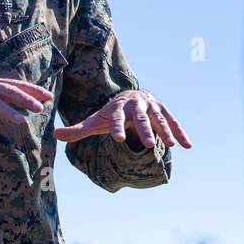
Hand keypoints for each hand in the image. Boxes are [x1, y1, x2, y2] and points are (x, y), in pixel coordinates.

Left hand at [52, 89, 190, 151]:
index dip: (117, 128)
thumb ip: (78, 129)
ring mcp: (152, 107)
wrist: (131, 97)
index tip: (118, 139)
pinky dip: (181, 133)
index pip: (116, 119)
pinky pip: (173, 122)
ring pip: (159, 120)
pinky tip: (188, 146)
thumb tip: (54, 134)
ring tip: (172, 146)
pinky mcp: (163, 111)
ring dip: (166, 132)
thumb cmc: (111, 114)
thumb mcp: (96, 120)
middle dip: (145, 131)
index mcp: (118, 108)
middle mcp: (136, 106)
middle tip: (149, 145)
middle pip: (141, 119)